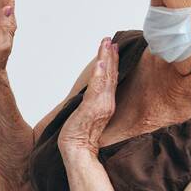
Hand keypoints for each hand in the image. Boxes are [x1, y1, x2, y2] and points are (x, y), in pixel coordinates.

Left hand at [58, 36, 119, 157]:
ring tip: (107, 44)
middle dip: (111, 55)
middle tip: (111, 39)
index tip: (113, 47)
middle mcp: (107, 102)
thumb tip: (93, 94)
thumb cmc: (81, 136)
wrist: (77, 151)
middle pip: (111, 74)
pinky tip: (100, 63)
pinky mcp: (93, 108)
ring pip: (106, 78)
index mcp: (106, 103)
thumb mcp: (89, 115)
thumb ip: (94, 103)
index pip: (111, 78)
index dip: (113, 62)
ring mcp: (101, 105)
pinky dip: (100, 75)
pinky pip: (97, 88)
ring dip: (106, 59)